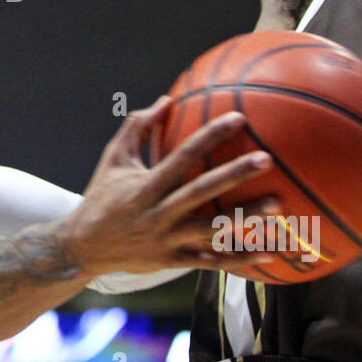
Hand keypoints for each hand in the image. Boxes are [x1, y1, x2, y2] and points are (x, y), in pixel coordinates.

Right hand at [65, 100, 278, 276]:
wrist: (82, 248)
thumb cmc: (101, 197)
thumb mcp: (114, 159)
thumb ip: (137, 128)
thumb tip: (166, 99)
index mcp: (146, 185)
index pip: (183, 155)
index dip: (211, 136)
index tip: (238, 118)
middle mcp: (159, 213)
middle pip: (202, 191)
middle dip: (235, 174)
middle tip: (267, 158)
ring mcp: (168, 240)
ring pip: (213, 231)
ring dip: (246, 219)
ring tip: (279, 206)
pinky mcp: (174, 262)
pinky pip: (212, 262)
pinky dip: (240, 258)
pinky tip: (270, 254)